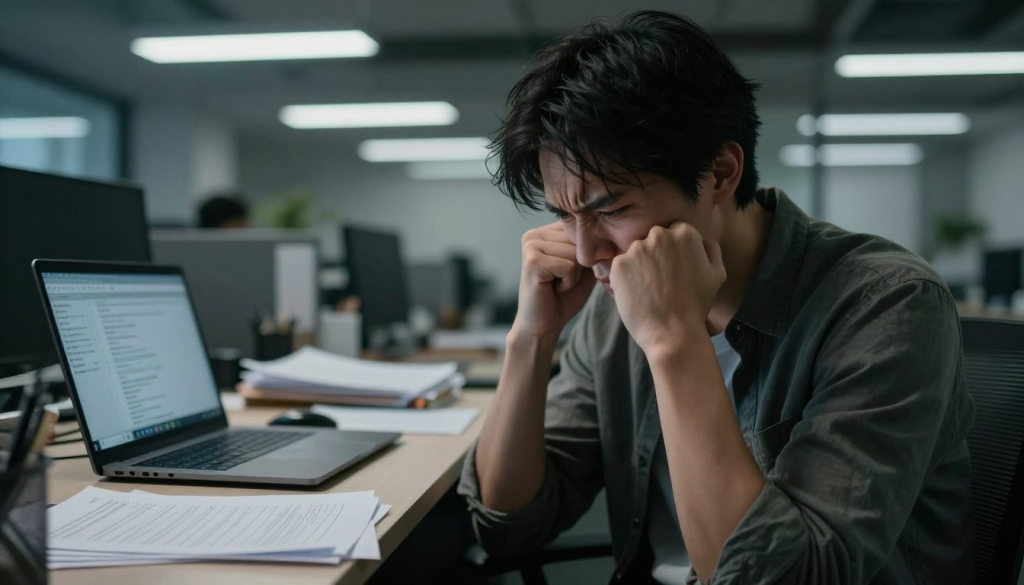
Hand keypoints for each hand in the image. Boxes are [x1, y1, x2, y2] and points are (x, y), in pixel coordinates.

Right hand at [512, 223, 595, 338]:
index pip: (582, 230)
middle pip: (580, 241)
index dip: (586, 255)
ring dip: (574, 275)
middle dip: (580, 266)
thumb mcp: (585, 266)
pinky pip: (570, 266)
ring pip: (576, 253)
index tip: (569, 272)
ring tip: (557, 284)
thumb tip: (607, 241)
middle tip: (561, 281)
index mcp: (545, 232)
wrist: (543, 324)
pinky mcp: (532, 261)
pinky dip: (569, 282)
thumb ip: (593, 248)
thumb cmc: (564, 296)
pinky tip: (554, 288)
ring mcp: (531, 246)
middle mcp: (535, 235)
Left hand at [609, 223, 725, 354]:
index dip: (674, 251)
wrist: (673, 332)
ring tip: (649, 289)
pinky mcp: (619, 264)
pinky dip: (626, 277)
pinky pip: (621, 266)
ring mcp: (636, 249)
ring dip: (640, 265)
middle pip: (654, 239)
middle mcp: (659, 236)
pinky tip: (637, 293)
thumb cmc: (697, 305)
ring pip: (636, 252)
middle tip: (661, 279)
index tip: (674, 267)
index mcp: (684, 234)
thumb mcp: (717, 274)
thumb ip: (711, 250)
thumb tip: (703, 240)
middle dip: (656, 254)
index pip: (675, 231)